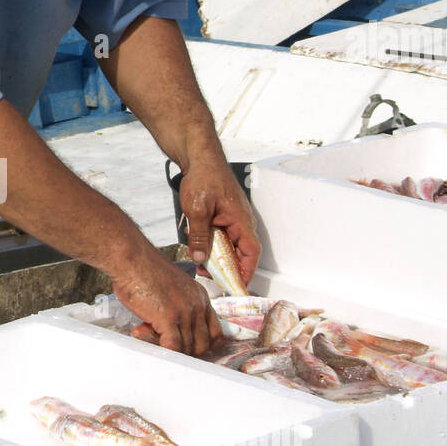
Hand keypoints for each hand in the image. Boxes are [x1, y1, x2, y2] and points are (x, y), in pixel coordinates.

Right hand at [111, 245, 221, 355]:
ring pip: (187, 348)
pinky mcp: (169, 318)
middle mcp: (197, 305)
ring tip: (149, 335)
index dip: (204, 345)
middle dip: (185, 351)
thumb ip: (180, 307)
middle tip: (164, 344)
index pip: (216, 332)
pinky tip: (145, 335)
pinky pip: (173, 347)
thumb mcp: (173, 289)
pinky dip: (160, 348)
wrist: (133, 260)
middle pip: (203, 344)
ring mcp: (185, 312)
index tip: (189, 348)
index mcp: (200, 297)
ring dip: (169, 349)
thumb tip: (174, 329)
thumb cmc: (145, 271)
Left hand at [179, 157, 260, 284]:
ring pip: (229, 245)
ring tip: (198, 260)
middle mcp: (242, 222)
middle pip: (239, 253)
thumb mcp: (197, 210)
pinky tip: (196, 242)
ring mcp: (234, 219)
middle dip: (224, 267)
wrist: (200, 158)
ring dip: (215, 255)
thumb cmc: (203, 178)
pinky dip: (210, 242)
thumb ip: (198, 236)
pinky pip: (222, 236)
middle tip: (207, 275)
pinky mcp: (224, 216)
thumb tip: (199, 258)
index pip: (251, 254)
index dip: (245, 272)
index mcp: (241, 221)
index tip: (236, 286)